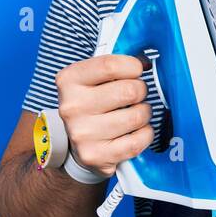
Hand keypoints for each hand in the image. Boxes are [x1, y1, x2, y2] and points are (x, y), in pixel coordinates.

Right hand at [54, 52, 154, 176]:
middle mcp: (72, 107)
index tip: (137, 70)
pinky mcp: (95, 156)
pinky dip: (145, 135)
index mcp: (69, 80)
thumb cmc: (91, 105)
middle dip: (140, 92)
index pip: (110, 65)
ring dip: (144, 114)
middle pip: (129, 91)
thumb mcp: (91, 79)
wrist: (74, 144)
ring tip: (134, 114)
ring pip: (137, 116)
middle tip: (135, 96)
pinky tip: (136, 132)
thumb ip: (113, 67)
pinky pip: (137, 141)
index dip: (133, 66)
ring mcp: (82, 133)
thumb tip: (145, 60)